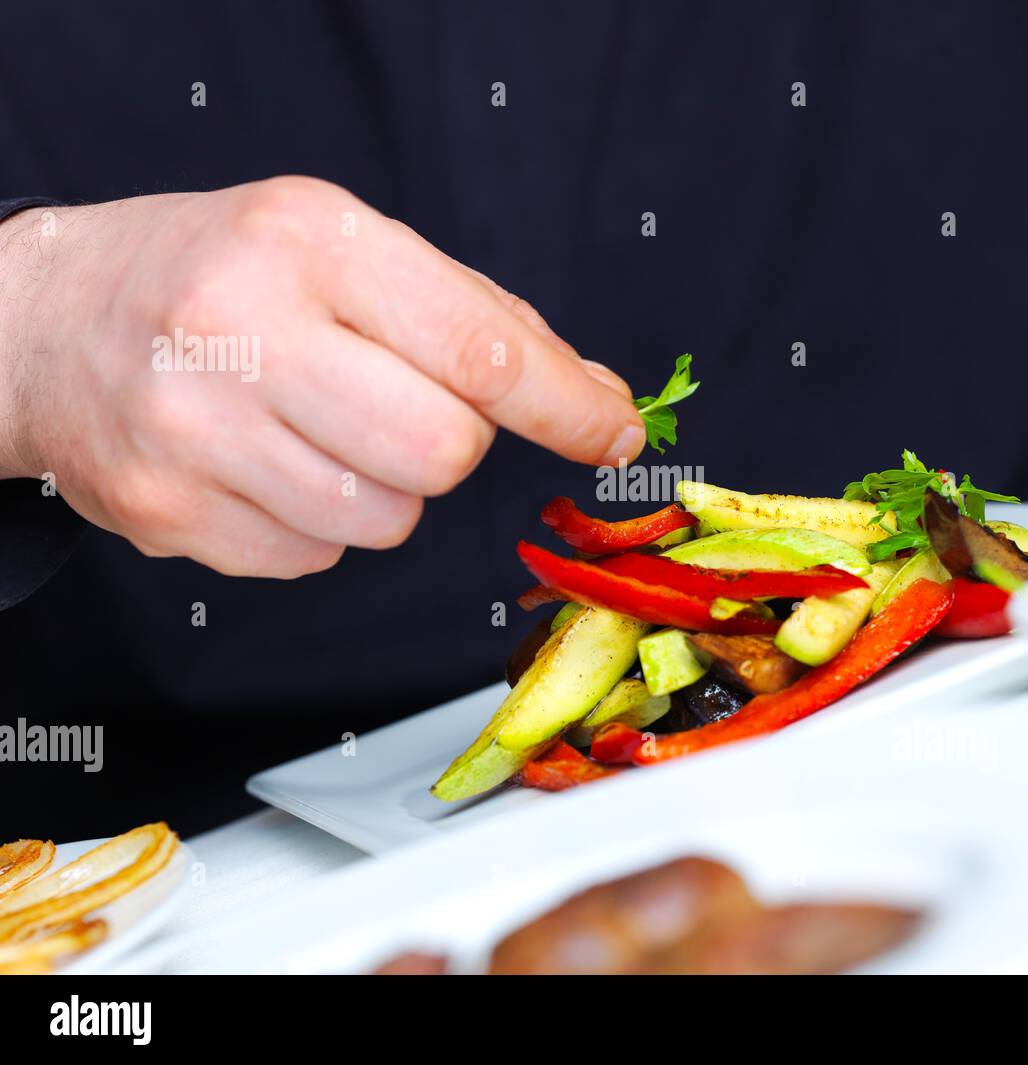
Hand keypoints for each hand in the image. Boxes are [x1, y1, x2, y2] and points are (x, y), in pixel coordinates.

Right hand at [0, 177, 643, 576]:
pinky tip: (269, 466)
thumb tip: (595, 398)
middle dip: (453, 447)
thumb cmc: (225, 275)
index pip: (480, 352)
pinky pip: (316, 558)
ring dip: (385, 489)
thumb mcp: (349, 248)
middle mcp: (242, 332)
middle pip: (441, 453)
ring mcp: (195, 433)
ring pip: (383, 519)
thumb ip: (481, 319)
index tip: (611, 429)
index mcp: (308, 244)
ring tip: (320, 431)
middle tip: (406, 409)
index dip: (568, 406)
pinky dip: (319, 524)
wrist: (55, 321)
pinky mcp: (169, 514)